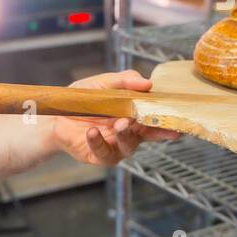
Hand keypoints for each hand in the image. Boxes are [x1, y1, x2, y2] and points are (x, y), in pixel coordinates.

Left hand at [52, 69, 180, 165]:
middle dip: (157, 132)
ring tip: (120, 123)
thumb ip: (125, 80)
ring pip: (129, 145)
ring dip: (126, 134)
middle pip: (149, 135)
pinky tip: (92, 132)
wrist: (55, 115)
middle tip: (159, 123)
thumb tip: (148, 83)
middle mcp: (130, 133)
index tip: (181, 123)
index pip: (157, 120)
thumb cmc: (83, 100)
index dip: (170, 123)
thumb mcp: (104, 83)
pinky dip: (98, 142)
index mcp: (135, 116)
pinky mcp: (100, 156)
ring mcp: (116, 147)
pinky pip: (103, 152)